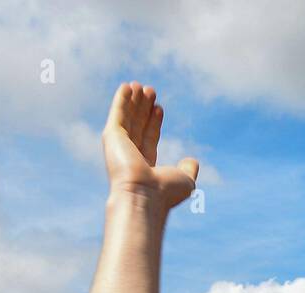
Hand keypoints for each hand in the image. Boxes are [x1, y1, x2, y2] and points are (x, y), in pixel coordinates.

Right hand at [102, 82, 198, 209]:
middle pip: (138, 125)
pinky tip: (127, 87)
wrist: (145, 196)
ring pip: (127, 118)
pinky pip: (117, 114)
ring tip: (140, 85)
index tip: (160, 108)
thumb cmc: (165, 193)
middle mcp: (130, 156)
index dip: (154, 122)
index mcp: (145, 166)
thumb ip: (188, 169)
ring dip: (133, 101)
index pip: (149, 138)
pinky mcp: (112, 137)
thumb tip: (192, 161)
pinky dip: (121, 100)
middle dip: (143, 108)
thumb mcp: (185, 180)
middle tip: (151, 91)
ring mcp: (120, 146)